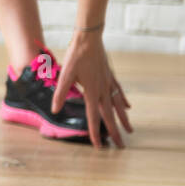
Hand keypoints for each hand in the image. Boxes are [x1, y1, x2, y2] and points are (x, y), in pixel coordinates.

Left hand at [52, 30, 131, 148]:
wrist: (89, 39)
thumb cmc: (75, 56)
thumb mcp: (65, 75)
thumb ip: (60, 93)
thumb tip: (54, 110)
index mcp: (92, 92)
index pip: (93, 117)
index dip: (95, 132)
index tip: (98, 146)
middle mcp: (103, 90)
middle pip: (110, 115)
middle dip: (115, 132)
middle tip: (121, 146)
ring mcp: (109, 83)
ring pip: (118, 106)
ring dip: (123, 119)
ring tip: (130, 130)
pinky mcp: (111, 76)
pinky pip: (119, 92)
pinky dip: (123, 101)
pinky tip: (128, 107)